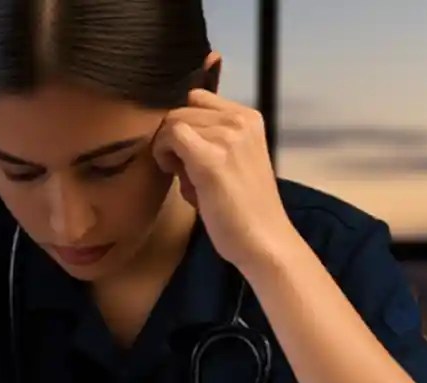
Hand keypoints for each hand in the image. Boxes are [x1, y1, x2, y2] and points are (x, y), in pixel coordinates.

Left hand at [152, 89, 300, 270]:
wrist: (263, 239)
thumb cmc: (242, 209)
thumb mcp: (230, 161)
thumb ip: (207, 141)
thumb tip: (172, 133)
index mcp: (248, 118)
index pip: (198, 99)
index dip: (182, 122)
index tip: (183, 150)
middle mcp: (240, 120)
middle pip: (182, 109)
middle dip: (171, 136)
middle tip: (176, 166)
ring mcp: (228, 136)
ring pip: (174, 120)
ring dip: (166, 145)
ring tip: (177, 172)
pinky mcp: (211, 158)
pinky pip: (172, 134)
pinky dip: (163, 151)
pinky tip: (171, 171)